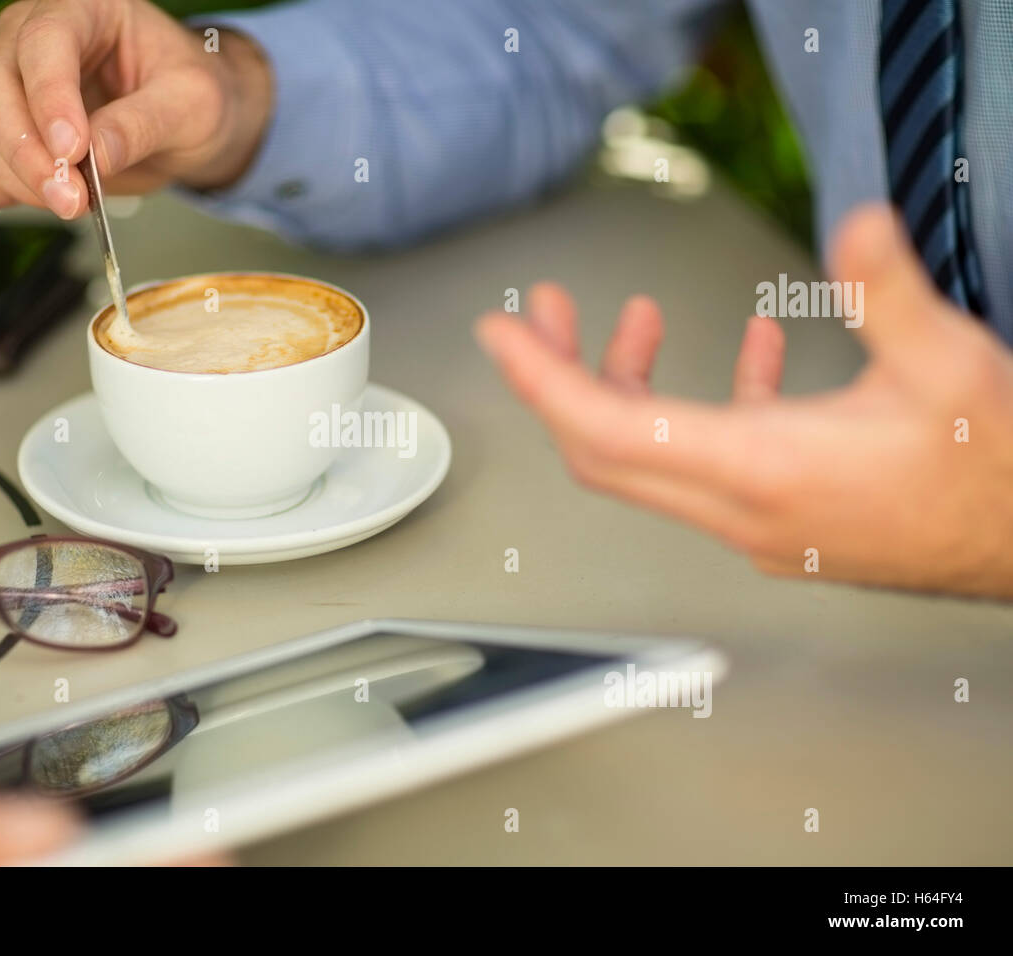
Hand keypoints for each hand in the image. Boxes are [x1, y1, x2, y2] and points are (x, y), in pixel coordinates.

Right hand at [0, 0, 272, 218]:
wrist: (180, 121)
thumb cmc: (187, 95)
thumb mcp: (190, 104)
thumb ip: (143, 125)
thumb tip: (96, 156)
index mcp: (82, 10)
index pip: (44, 43)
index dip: (51, 100)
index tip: (73, 152)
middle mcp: (28, 38)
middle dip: (30, 158)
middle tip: (73, 201)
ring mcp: (1, 80)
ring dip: (13, 181)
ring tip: (71, 201)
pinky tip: (33, 195)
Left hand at [475, 204, 1012, 598]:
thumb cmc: (996, 475)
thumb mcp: (947, 365)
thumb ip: (886, 291)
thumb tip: (853, 227)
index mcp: (760, 470)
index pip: (605, 427)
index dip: (541, 378)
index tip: (501, 335)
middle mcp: (743, 508)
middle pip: (606, 447)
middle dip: (562, 376)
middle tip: (543, 316)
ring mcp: (758, 523)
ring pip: (653, 458)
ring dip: (629, 388)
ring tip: (634, 325)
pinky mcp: (785, 522)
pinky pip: (713, 463)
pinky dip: (708, 405)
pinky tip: (753, 356)